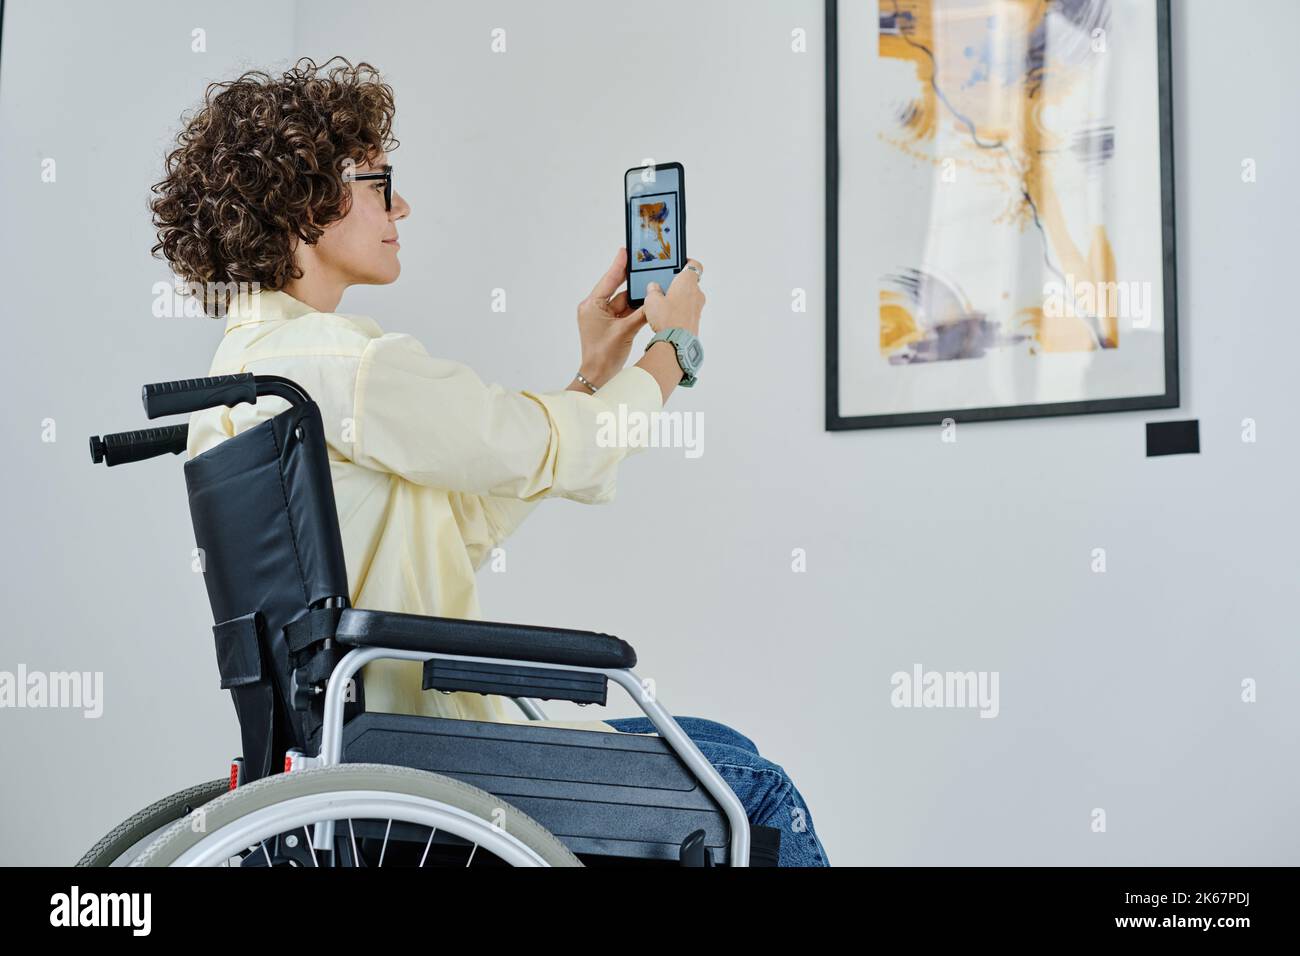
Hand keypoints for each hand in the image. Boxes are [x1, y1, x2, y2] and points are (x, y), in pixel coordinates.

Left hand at [574, 248, 646, 386]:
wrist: (598, 377)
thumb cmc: (604, 356)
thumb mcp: (625, 331)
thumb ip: (641, 314)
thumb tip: (655, 300)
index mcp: (592, 305)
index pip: (608, 280)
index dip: (619, 265)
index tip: (626, 251)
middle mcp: (595, 308)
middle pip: (618, 290)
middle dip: (632, 281)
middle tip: (645, 267)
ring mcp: (603, 317)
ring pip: (624, 302)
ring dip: (637, 298)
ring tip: (652, 286)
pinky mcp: (610, 325)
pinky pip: (625, 313)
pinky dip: (636, 310)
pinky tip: (649, 303)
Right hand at [643, 259, 704, 336]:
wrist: (676, 342)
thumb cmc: (667, 318)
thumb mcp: (651, 300)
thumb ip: (653, 290)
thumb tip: (654, 287)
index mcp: (687, 281)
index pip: (694, 265)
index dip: (687, 262)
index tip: (680, 263)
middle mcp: (697, 293)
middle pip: (690, 282)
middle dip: (678, 284)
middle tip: (665, 287)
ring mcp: (698, 308)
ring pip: (689, 298)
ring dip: (679, 299)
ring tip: (664, 305)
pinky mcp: (696, 320)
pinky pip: (688, 311)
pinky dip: (680, 311)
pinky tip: (668, 317)